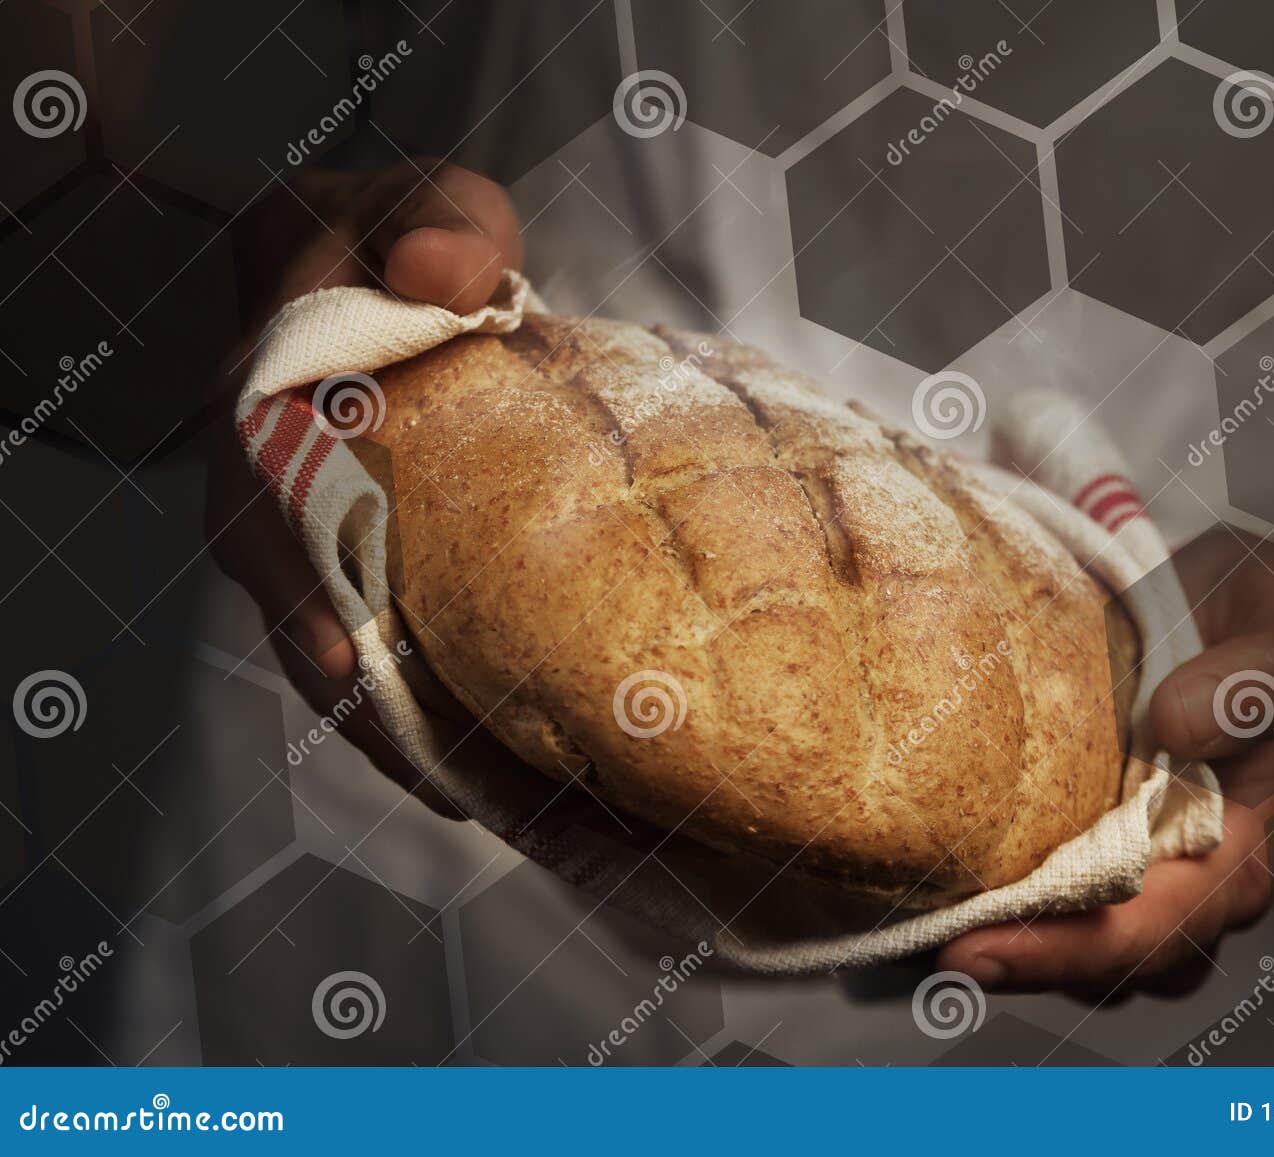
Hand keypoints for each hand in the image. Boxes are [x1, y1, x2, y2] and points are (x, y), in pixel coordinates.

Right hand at [206, 161, 520, 815]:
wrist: (366, 272)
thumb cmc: (398, 241)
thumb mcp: (424, 207)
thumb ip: (438, 224)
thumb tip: (449, 276)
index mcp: (271, 402)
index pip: (263, 496)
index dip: (295, 580)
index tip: (338, 657)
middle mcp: (269, 487)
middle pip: (293, 611)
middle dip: (358, 701)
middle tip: (438, 779)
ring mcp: (305, 539)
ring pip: (330, 651)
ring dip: (392, 730)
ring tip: (474, 802)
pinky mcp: (352, 569)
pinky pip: (373, 648)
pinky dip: (421, 709)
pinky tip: (487, 772)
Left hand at [937, 527, 1273, 992]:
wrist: (1258, 609)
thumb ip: (1249, 686)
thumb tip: (1174, 723)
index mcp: (1233, 854)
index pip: (1153, 930)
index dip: (1067, 949)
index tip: (979, 949)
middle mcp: (1183, 881)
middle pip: (1100, 961)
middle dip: (1016, 963)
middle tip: (928, 950)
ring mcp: (1136, 868)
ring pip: (1068, 944)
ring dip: (997, 943)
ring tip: (914, 926)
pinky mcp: (1092, 841)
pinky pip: (1043, 892)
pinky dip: (990, 899)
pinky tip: (930, 883)